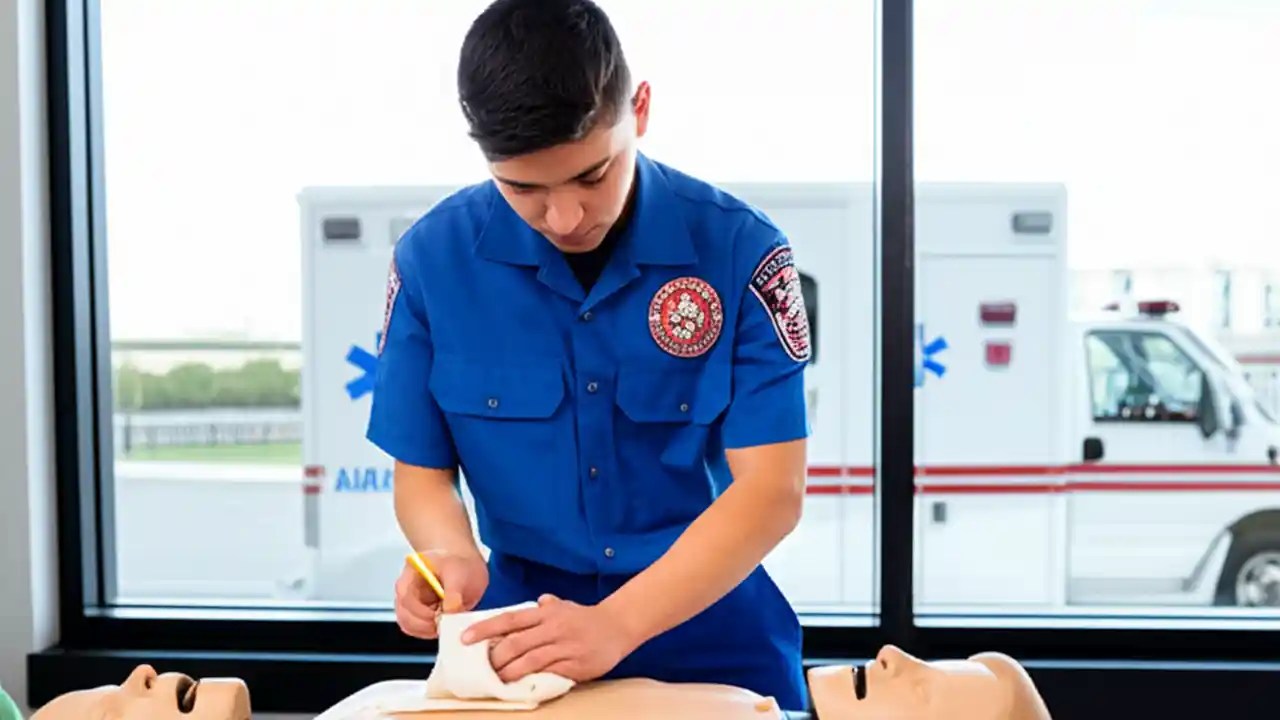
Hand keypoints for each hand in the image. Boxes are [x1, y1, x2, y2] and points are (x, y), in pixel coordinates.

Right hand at [394, 550, 488, 638]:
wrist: (464, 567)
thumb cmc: (458, 564)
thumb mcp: (459, 573)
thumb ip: (454, 592)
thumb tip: (450, 611)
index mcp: (412, 572)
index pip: (405, 596)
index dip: (420, 611)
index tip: (438, 615)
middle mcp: (406, 589)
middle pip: (404, 615)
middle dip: (425, 624)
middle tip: (445, 622)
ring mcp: (411, 603)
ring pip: (409, 625)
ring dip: (428, 629)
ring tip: (446, 621)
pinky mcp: (418, 615)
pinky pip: (417, 630)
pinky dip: (430, 631)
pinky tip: (443, 624)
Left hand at [461, 594, 638, 683]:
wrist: (619, 625)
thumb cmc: (587, 618)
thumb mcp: (564, 606)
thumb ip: (546, 607)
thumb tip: (535, 602)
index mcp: (545, 613)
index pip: (509, 620)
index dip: (485, 629)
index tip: (465, 638)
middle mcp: (552, 627)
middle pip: (515, 642)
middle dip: (495, 657)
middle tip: (483, 667)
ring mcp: (563, 646)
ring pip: (529, 660)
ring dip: (510, 672)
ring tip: (498, 680)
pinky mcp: (574, 664)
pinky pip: (549, 673)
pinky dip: (532, 679)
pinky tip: (522, 685)